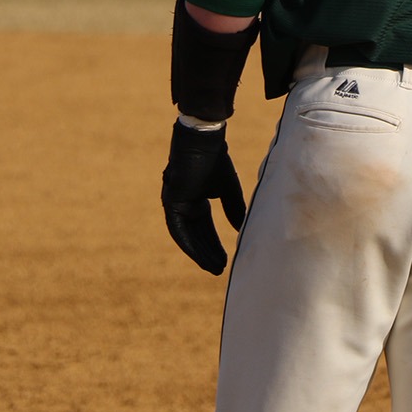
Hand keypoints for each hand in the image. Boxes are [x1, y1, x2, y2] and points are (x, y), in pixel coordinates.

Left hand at [162, 120, 246, 274]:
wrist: (204, 141)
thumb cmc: (216, 160)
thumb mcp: (228, 190)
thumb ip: (233, 209)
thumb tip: (241, 229)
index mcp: (196, 199)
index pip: (205, 228)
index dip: (214, 244)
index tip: (225, 260)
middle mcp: (184, 204)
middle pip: (197, 235)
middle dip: (208, 252)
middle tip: (220, 270)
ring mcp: (176, 204)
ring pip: (187, 236)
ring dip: (200, 253)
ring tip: (214, 268)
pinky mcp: (171, 202)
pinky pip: (178, 230)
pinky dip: (189, 244)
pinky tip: (200, 257)